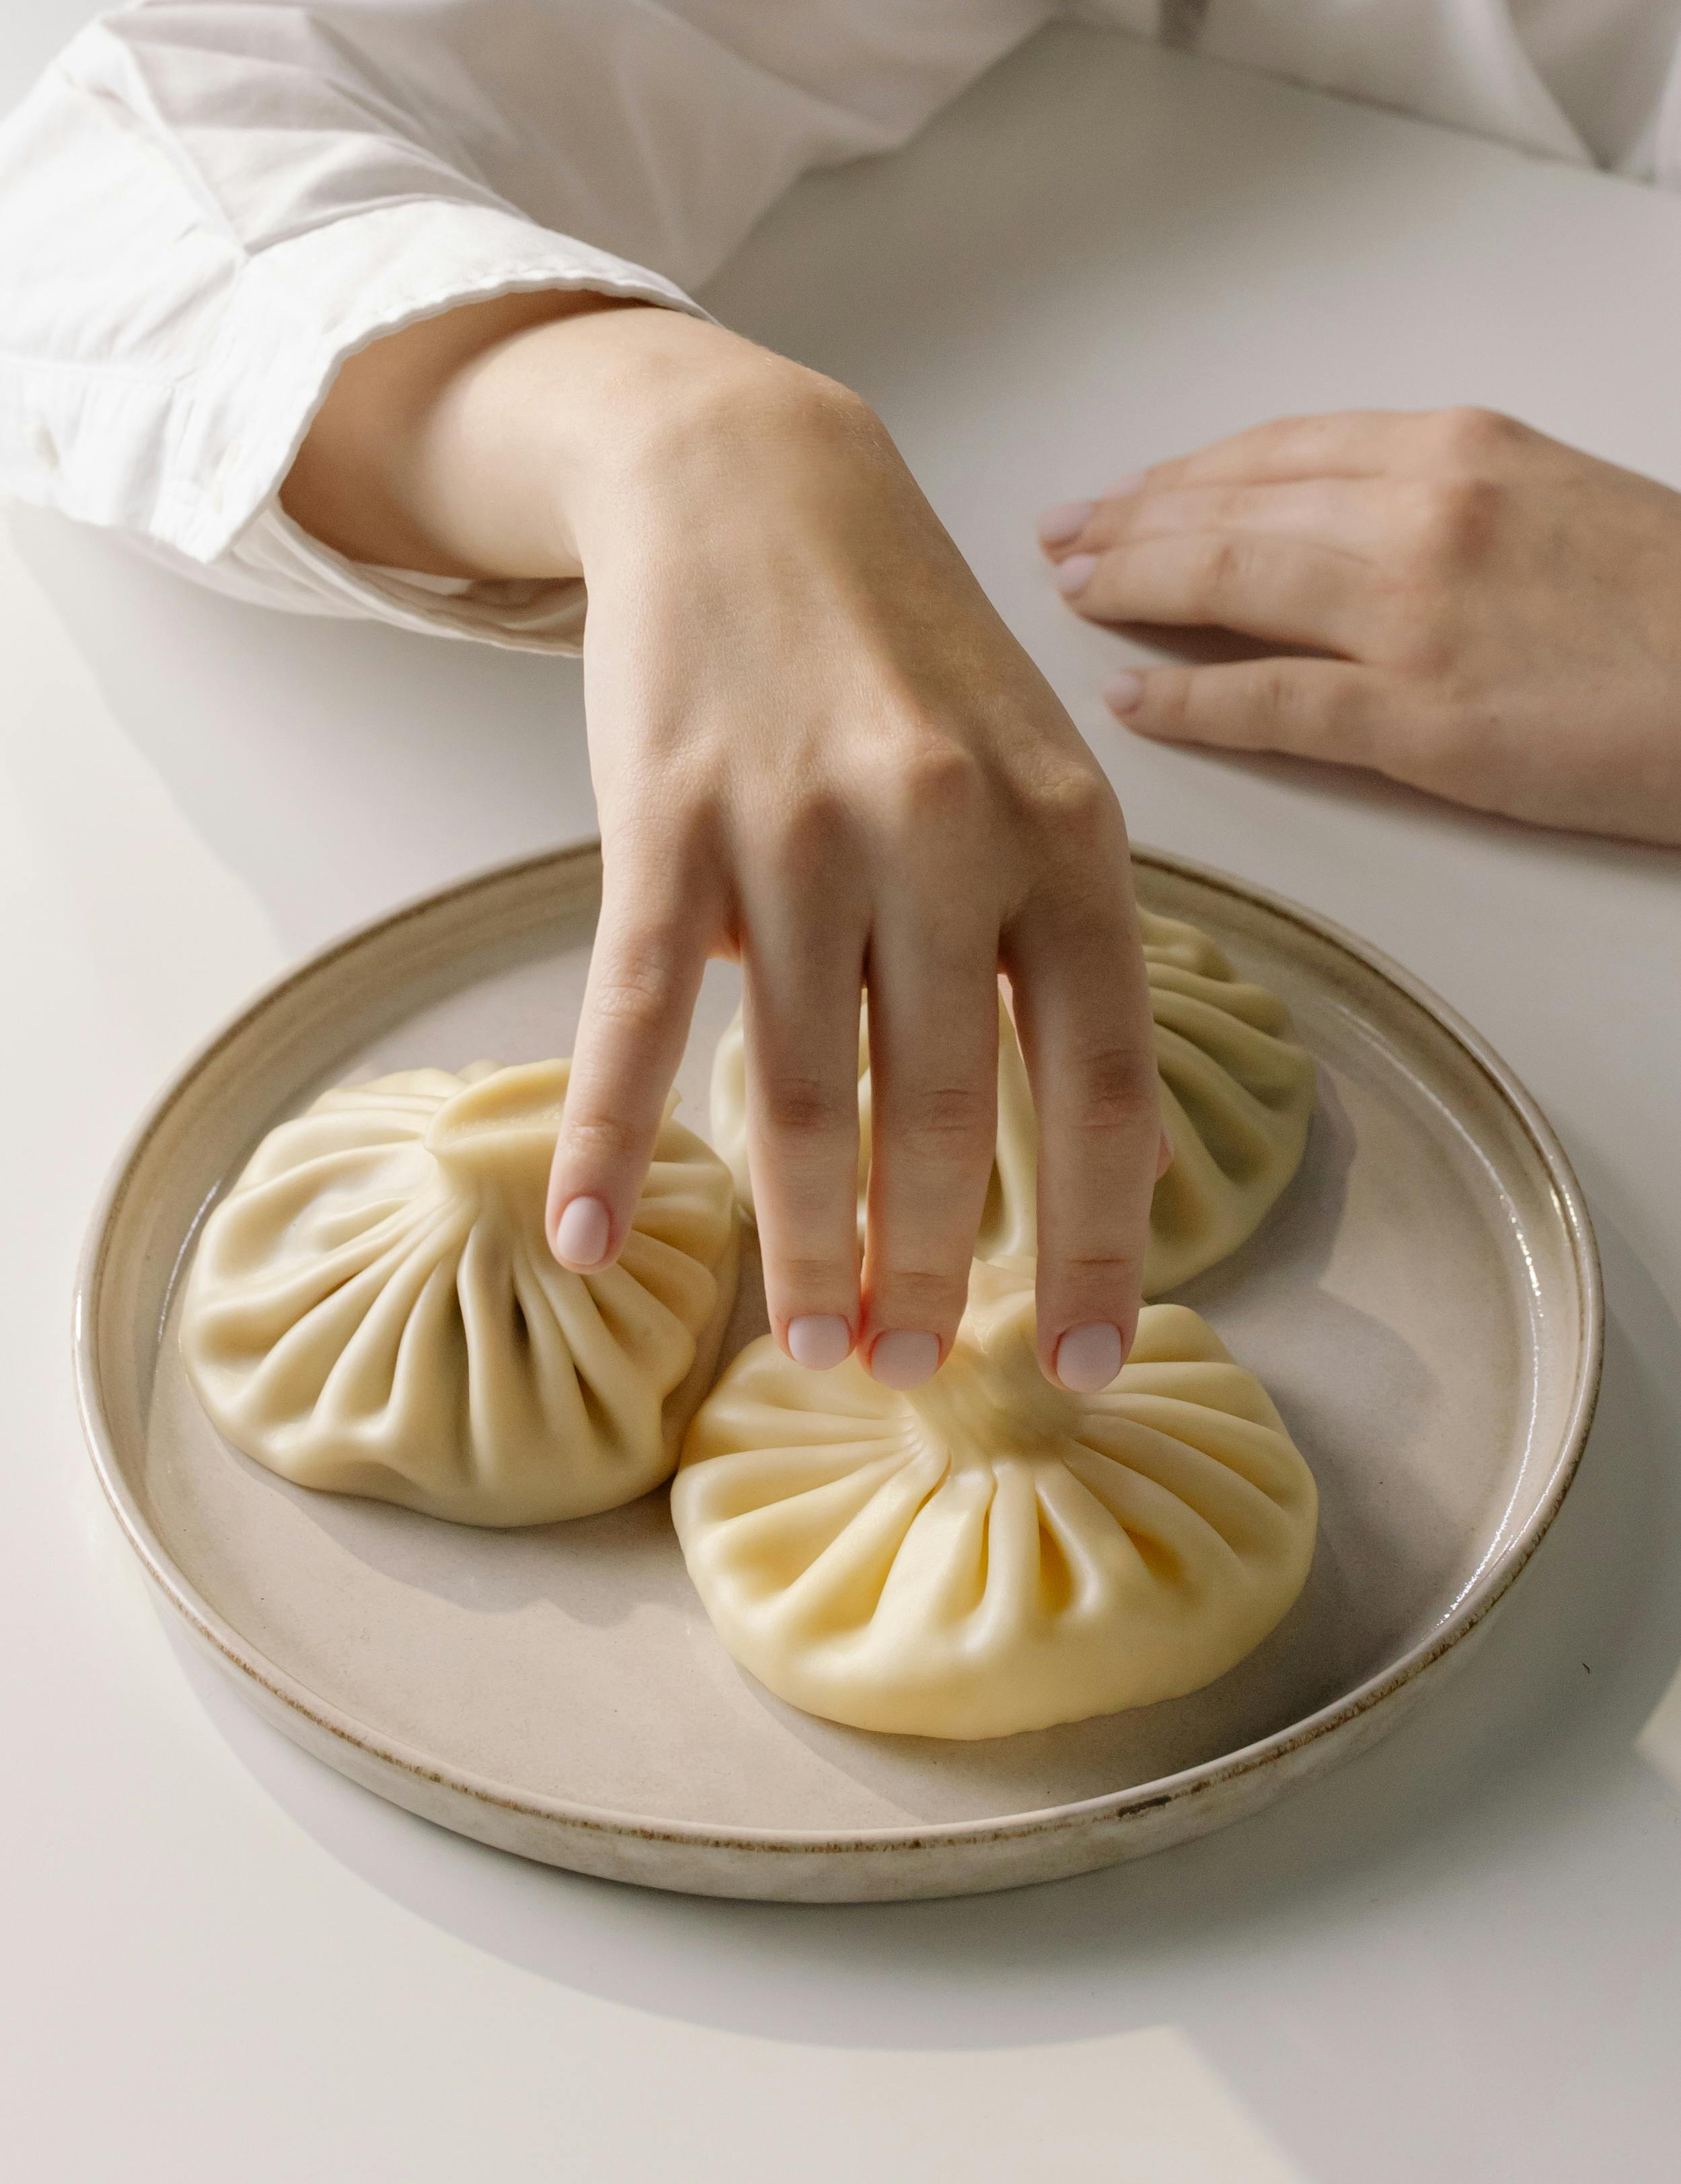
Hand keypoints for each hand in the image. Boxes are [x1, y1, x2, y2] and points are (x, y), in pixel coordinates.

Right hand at [288, 303, 1161, 1389]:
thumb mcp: (1035, 772)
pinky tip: (593, 1241)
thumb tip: (1068, 1145)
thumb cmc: (907, 652)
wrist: (750, 477)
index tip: (1080, 1361)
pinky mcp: (664, 823)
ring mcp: (799, 829)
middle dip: (926, 1265)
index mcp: (1067, 835)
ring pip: (804, 1085)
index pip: (1104, 1081)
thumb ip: (1056, 942)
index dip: (1096, 1239)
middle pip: (946, 1106)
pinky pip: (638, 1016)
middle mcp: (945, 834)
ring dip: (803, 1239)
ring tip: (803, 1344)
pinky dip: (614, 1139)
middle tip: (906, 1373)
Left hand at [1038, 407, 1680, 844]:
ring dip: (1135, 585)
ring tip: (1073, 596)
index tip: (1121, 493)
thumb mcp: (1550, 504)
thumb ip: (1440, 505)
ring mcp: (1414, 613)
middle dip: (1132, 521)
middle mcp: (1422, 509)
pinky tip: (1129, 697)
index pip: (1278, 450)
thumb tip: (1335, 531)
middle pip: (1233, 505)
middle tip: (1060, 541)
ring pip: (1231, 580)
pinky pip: (1270, 701)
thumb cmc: (1665, 605)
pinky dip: (1187, 698)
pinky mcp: (1422, 717)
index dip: (1182, 474)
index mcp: (1457, 451)